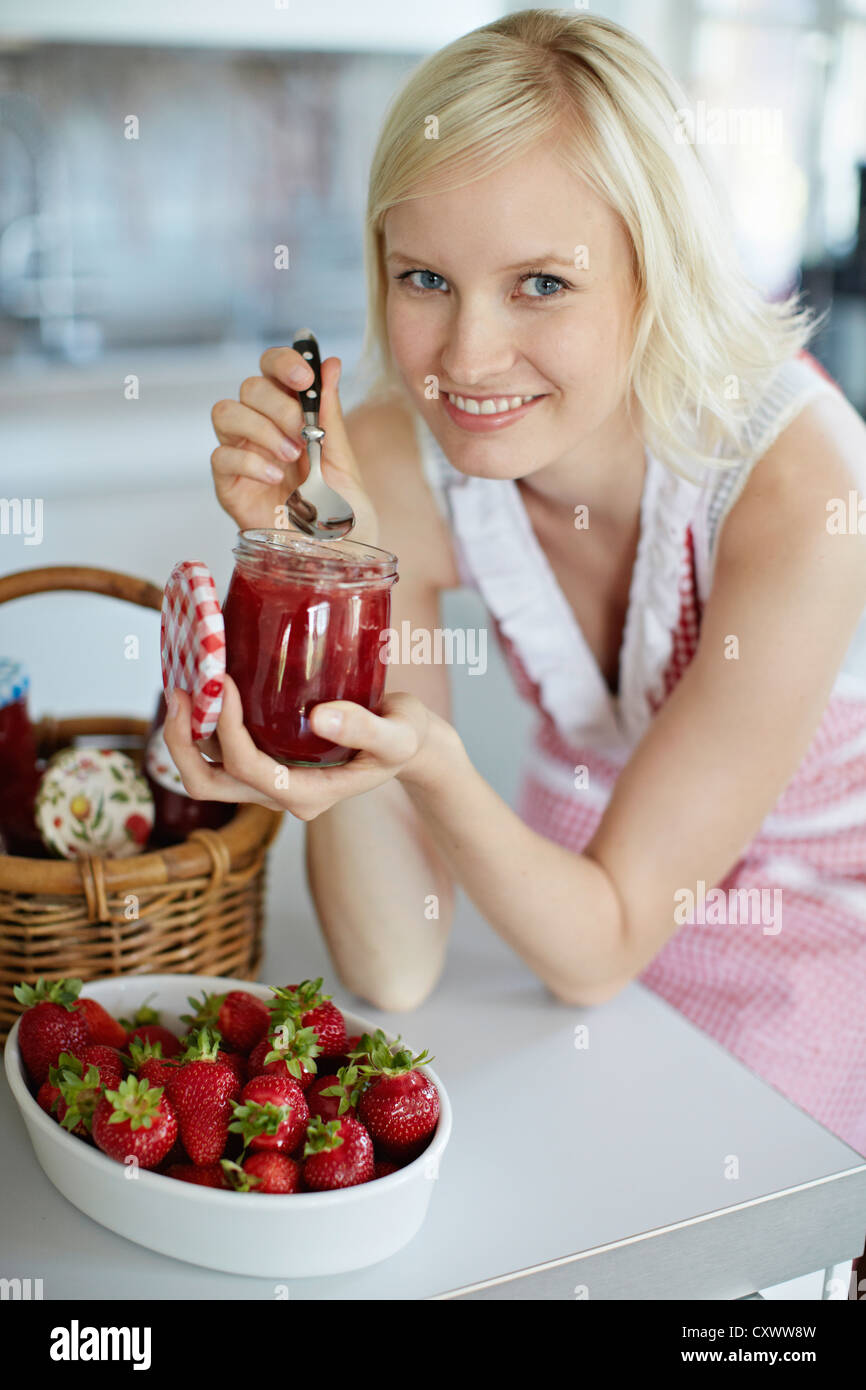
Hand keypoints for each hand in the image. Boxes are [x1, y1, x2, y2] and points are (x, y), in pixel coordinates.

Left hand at [162, 673, 435, 820]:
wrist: (407, 741)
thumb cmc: (404, 735)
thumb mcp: (398, 734)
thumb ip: (365, 728)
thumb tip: (320, 717)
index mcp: (308, 795)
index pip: (249, 769)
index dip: (226, 728)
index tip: (224, 681)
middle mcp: (280, 795)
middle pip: (209, 784)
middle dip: (181, 742)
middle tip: (178, 690)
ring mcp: (268, 782)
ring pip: (206, 772)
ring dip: (183, 734)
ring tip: (181, 684)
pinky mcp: (264, 763)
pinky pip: (217, 753)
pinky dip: (200, 725)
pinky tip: (201, 687)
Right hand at [209, 347, 378, 543]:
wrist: (336, 559)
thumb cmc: (342, 514)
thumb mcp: (343, 459)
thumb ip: (330, 412)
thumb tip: (329, 363)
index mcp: (292, 416)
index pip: (272, 369)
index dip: (282, 362)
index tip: (305, 378)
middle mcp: (263, 430)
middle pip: (248, 387)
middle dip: (278, 403)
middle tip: (303, 432)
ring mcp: (243, 457)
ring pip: (225, 412)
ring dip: (262, 428)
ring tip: (291, 456)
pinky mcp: (229, 486)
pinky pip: (221, 456)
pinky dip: (249, 460)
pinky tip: (275, 478)